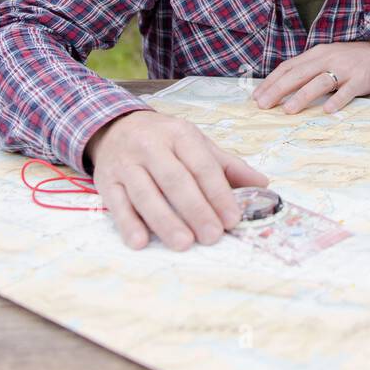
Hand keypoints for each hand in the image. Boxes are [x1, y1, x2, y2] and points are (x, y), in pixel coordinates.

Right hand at [85, 109, 268, 250]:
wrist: (115, 126)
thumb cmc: (165, 140)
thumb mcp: (197, 144)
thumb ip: (227, 165)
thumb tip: (263, 184)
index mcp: (180, 134)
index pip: (202, 166)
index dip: (218, 193)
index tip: (232, 219)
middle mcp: (151, 146)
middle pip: (175, 180)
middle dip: (195, 209)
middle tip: (212, 236)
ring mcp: (126, 163)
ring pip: (145, 194)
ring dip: (165, 220)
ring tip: (184, 243)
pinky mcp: (106, 180)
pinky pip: (116, 204)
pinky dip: (127, 224)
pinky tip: (140, 242)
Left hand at [252, 42, 369, 114]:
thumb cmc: (352, 60)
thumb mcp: (327, 59)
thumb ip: (308, 70)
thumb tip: (282, 89)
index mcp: (316, 54)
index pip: (288, 66)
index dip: (271, 81)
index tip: (256, 96)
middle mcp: (328, 58)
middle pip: (298, 74)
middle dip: (278, 90)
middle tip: (263, 105)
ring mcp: (346, 68)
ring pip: (320, 82)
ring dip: (302, 96)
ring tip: (287, 111)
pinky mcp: (362, 79)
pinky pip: (348, 91)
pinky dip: (337, 100)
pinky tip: (327, 110)